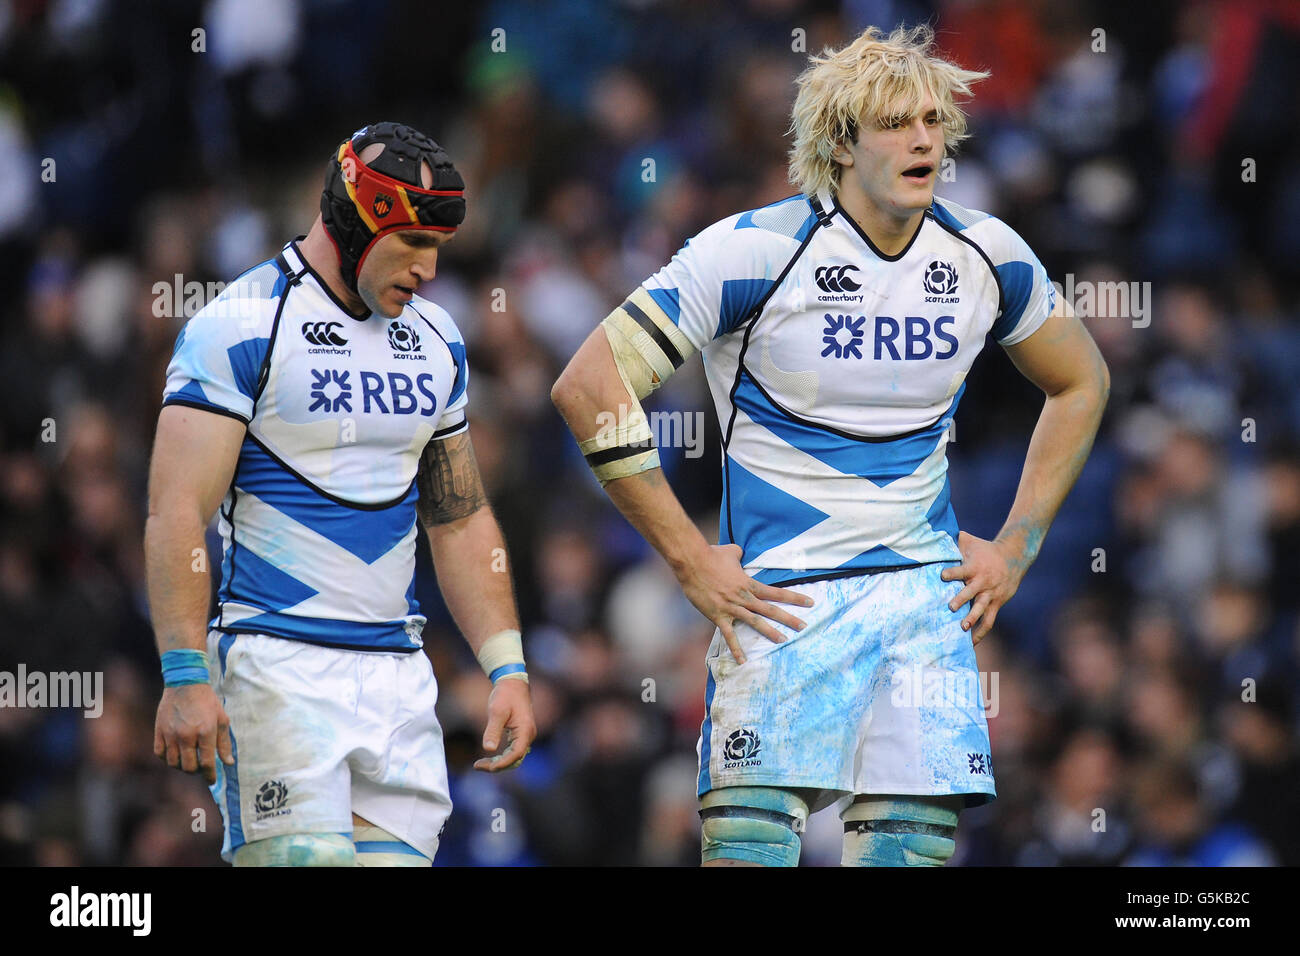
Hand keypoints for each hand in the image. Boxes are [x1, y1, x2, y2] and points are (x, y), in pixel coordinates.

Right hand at [153, 683, 233, 784]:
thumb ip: (224, 743)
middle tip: (200, 768)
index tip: (212, 780)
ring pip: (173, 763)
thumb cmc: (207, 701)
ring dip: (182, 767)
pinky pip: (160, 754)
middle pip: (189, 767)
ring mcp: (171, 734)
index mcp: (205, 731)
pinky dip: (167, 759)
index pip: (207, 762)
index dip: (210, 775)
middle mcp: (187, 735)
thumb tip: (229, 763)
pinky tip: (175, 755)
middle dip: (196, 772)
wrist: (185, 683)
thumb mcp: (221, 718)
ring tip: (188, 761)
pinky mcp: (159, 731)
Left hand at [474, 677, 535, 771]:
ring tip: (480, 764)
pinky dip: (501, 756)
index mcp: (525, 731)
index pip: (515, 755)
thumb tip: (488, 749)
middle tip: (477, 766)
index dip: (501, 764)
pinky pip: (512, 750)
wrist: (513, 682)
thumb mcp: (497, 711)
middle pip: (515, 760)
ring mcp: (525, 735)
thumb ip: (493, 730)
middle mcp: (528, 735)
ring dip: (499, 762)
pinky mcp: (520, 734)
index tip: (485, 766)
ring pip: (513, 757)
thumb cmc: (505, 694)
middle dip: (497, 766)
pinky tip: (488, 755)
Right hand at [677, 543, 813, 664]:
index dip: (794, 598)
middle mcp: (744, 597)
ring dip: (770, 632)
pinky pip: (729, 635)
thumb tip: (740, 551)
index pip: (776, 593)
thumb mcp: (730, 551)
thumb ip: (739, 553)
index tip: (810, 603)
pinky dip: (736, 649)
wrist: (693, 562)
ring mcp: (732, 607)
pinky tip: (742, 661)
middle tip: (804, 627)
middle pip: (771, 609)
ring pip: (755, 622)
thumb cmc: (711, 555)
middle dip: (789, 619)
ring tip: (783, 640)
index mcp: (749, 583)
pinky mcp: (718, 615)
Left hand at [940, 530, 1030, 643]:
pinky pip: (989, 620)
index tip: (942, 575)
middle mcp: (982, 582)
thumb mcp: (970, 541)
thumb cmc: (985, 549)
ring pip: (982, 609)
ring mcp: (990, 594)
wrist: (1014, 556)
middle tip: (951, 607)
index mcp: (974, 567)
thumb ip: (953, 538)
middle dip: (962, 599)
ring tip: (962, 628)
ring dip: (972, 619)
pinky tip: (971, 643)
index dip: (952, 572)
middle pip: (971, 592)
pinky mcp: (996, 603)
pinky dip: (981, 632)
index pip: (961, 570)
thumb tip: (933, 530)